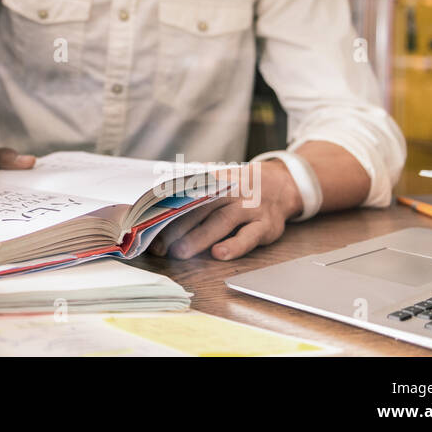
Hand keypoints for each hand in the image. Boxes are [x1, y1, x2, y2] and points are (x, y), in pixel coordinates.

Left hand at [147, 160, 303, 260]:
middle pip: (200, 209)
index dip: (167, 210)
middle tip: (159, 246)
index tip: (149, 224)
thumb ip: (192, 183)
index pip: (187, 194)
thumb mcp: (218, 178)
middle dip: (177, 229)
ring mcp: (249, 208)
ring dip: (199, 238)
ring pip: (221, 222)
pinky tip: (219, 253)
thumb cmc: (240, 186)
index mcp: (215, 181)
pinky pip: (249, 236)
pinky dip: (234, 245)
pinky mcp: (266, 225)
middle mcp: (231, 192)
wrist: (282, 184)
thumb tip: (159, 187)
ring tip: (180, 252)